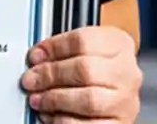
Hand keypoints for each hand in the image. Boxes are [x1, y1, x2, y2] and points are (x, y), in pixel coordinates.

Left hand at [20, 25, 142, 122]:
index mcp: (118, 45)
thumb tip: (37, 57)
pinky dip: (64, 120)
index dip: (54, 48)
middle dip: (51, 75)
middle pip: (85, 69)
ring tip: (38, 99)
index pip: (84, 41)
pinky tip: (52, 115)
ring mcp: (125, 101)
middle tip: (31, 80)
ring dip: (55, 99)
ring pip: (89, 99)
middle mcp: (126, 73)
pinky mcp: (119, 123)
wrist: (116, 95)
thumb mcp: (81, 50)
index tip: (35, 56)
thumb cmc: (95, 69)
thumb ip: (60, 50)